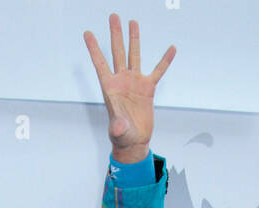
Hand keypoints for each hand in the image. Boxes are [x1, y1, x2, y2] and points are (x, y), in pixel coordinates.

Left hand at [84, 13, 175, 159]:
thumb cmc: (122, 136)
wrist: (134, 141)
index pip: (100, 64)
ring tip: (132, 22)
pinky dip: (165, 60)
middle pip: (117, 52)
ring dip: (133, 39)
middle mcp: (121, 81)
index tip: (87, 33)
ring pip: (134, 55)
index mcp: (110, 88)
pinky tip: (171, 49)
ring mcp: (134, 83)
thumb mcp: (118, 131)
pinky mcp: (148, 89)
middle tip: (113, 16)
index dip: (93, 48)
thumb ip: (118, 126)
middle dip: (115, 34)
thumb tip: (118, 126)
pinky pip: (158, 71)